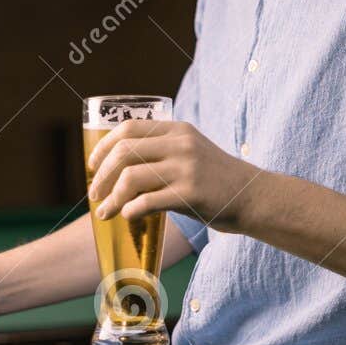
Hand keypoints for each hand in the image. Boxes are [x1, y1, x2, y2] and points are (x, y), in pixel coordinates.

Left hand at [87, 119, 256, 233]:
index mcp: (178, 130)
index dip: (103, 147)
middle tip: (94, 194)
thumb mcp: (192, 153)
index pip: (129, 128)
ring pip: (131, 177)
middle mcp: (181, 144)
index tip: (92, 166)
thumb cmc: (217, 181)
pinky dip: (130, 210)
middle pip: (124, 151)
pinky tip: (128, 216)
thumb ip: (163, 153)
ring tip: (105, 212)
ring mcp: (186, 168)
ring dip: (112, 197)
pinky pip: (148, 201)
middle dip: (101, 175)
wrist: (253, 197)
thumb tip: (118, 170)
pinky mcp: (191, 193)